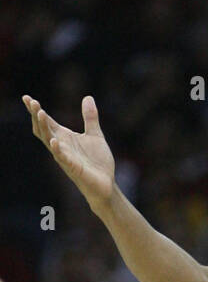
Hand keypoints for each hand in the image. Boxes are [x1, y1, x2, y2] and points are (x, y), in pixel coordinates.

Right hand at [22, 94, 115, 211]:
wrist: (107, 184)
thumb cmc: (98, 162)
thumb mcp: (95, 135)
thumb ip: (90, 118)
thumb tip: (87, 97)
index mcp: (64, 137)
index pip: (46, 121)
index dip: (36, 110)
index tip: (27, 98)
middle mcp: (61, 146)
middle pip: (43, 129)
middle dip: (36, 116)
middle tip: (31, 102)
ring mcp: (65, 157)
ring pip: (49, 141)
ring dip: (44, 127)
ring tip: (40, 113)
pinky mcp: (73, 168)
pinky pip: (62, 158)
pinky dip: (57, 149)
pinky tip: (54, 141)